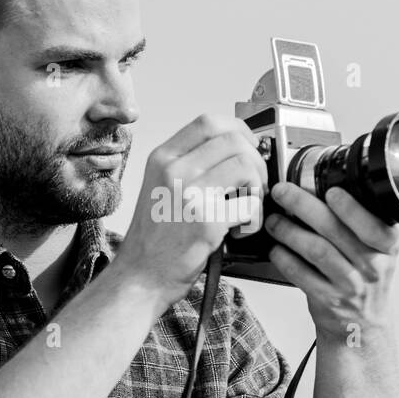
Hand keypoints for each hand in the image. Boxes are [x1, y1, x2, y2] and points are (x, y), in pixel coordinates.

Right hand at [113, 114, 267, 310]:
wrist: (140, 275)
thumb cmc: (155, 237)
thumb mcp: (160, 187)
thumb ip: (189, 166)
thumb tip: (236, 150)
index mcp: (162, 158)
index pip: (209, 122)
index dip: (239, 130)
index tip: (248, 147)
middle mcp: (173, 170)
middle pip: (234, 140)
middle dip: (255, 161)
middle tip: (253, 184)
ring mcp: (189, 194)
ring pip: (246, 166)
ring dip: (258, 188)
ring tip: (247, 207)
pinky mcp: (206, 221)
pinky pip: (250, 205)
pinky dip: (255, 219)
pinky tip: (241, 230)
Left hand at [264, 182, 398, 336]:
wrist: (362, 325)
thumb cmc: (365, 279)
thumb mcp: (378, 251)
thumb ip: (360, 225)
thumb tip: (319, 190)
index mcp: (387, 248)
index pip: (374, 227)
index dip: (351, 209)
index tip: (331, 191)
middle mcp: (372, 267)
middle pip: (335, 232)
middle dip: (304, 206)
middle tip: (283, 192)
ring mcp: (350, 286)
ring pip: (316, 251)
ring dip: (289, 231)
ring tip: (274, 220)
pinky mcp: (328, 300)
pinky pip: (301, 275)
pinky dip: (284, 259)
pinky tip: (276, 248)